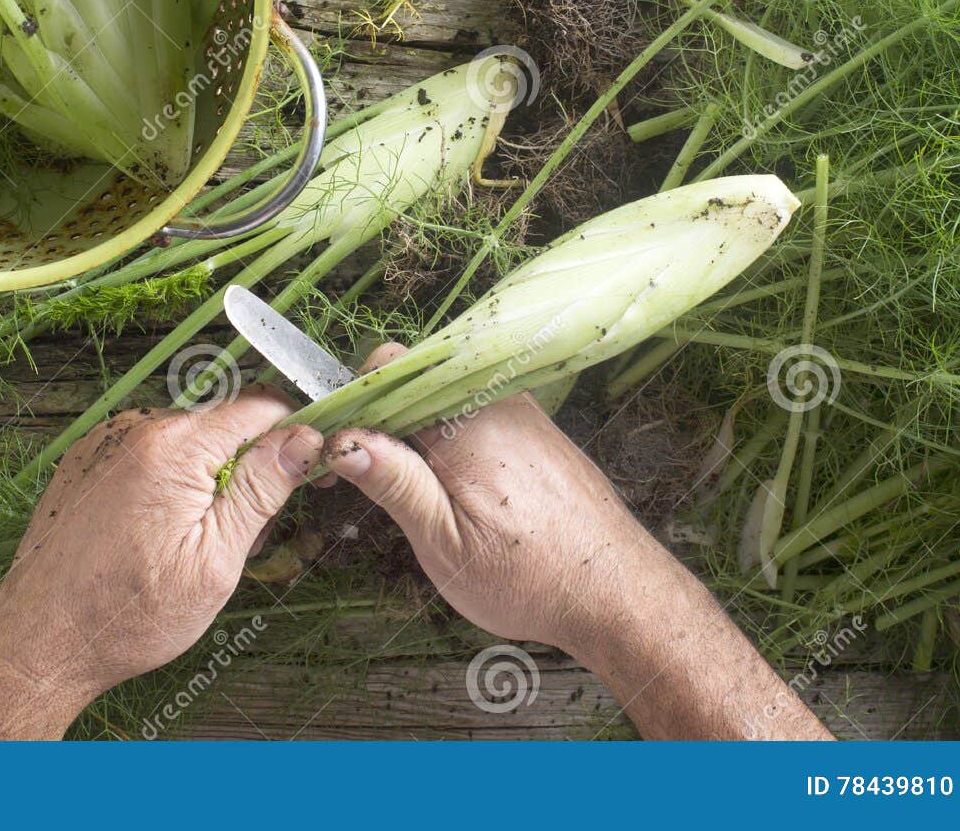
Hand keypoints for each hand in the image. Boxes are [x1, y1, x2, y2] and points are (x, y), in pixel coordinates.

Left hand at [0, 388, 321, 738]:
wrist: (38, 642)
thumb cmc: (125, 615)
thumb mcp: (216, 561)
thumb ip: (262, 490)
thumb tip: (304, 439)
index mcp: (174, 448)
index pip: (260, 405)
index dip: (293, 433)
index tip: (305, 467)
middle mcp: (135, 430)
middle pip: (221, 423)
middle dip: (246, 465)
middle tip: (241, 531)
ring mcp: (105, 443)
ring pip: (185, 440)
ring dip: (204, 477)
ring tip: (189, 542)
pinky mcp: (85, 462)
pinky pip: (146, 454)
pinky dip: (165, 482)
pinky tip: (154, 534)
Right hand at [325, 343, 831, 739]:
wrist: (618, 592)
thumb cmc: (532, 579)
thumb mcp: (445, 544)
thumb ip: (394, 483)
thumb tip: (344, 439)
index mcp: (465, 424)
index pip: (389, 367)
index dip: (355, 401)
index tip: (342, 447)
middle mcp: (497, 403)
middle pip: (419, 380)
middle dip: (388, 420)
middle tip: (373, 477)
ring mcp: (523, 414)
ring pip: (449, 399)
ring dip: (423, 433)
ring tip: (421, 492)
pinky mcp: (539, 432)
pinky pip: (481, 415)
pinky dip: (457, 441)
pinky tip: (462, 490)